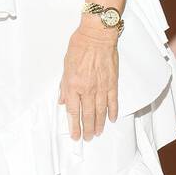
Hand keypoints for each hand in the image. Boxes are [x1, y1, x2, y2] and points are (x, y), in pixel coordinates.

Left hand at [58, 21, 119, 140]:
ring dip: (99, 124)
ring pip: (101, 111)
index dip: (74, 125)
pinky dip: (113, 111)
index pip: (73, 111)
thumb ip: (64, 86)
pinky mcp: (112, 82)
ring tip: (98, 133)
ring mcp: (101, 87)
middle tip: (88, 138)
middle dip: (87, 129)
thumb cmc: (79, 47)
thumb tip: (63, 101)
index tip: (75, 135)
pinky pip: (113, 101)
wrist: (97, 36)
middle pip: (88, 114)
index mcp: (73, 85)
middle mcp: (87, 89)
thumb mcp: (65, 66)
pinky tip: (112, 119)